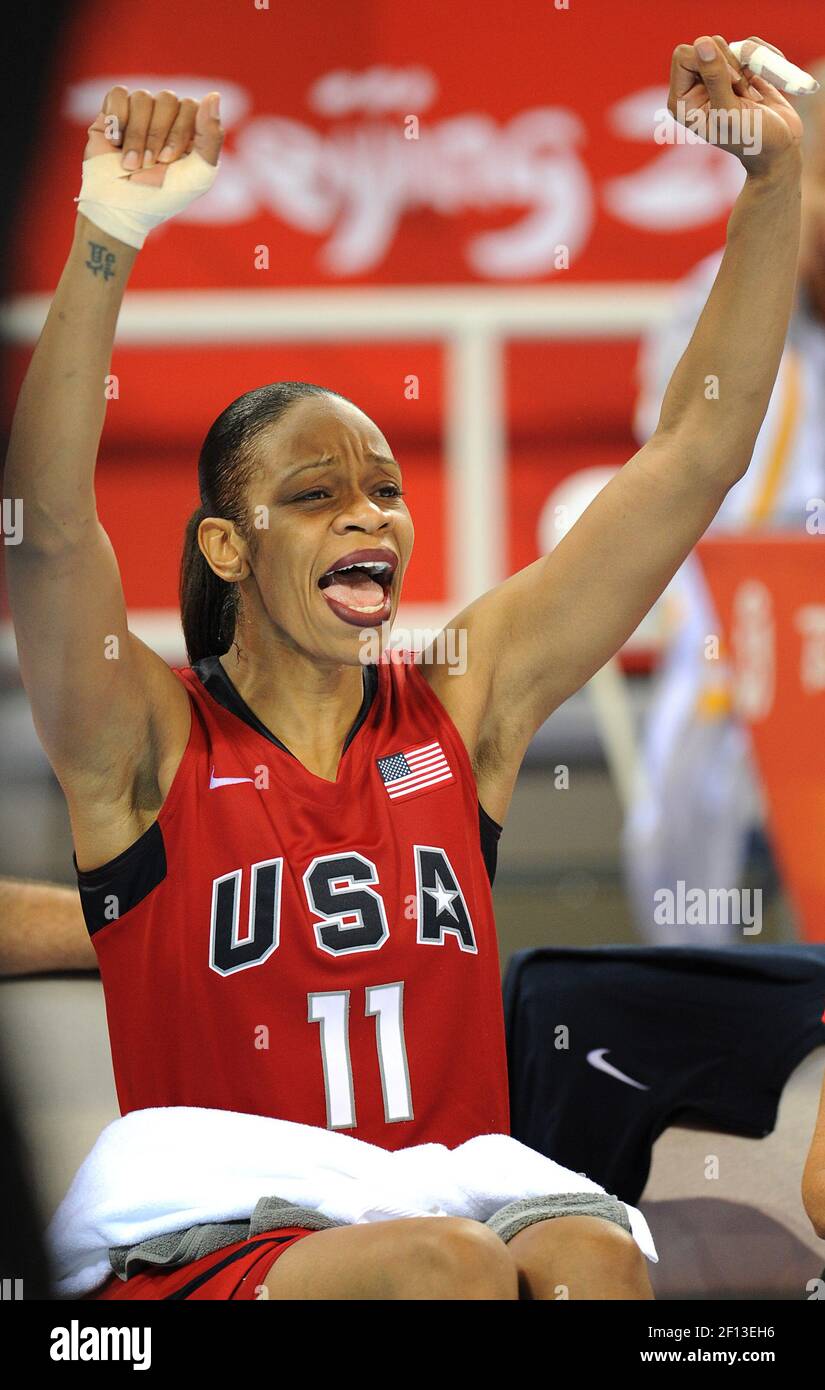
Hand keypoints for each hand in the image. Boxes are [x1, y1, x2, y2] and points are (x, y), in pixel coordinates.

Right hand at [83, 86, 223, 186]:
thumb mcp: (198, 176)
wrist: (119, 207)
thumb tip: (214, 95)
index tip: (168, 161)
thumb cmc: (162, 196)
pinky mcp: (114, 111)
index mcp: (191, 129)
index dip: (178, 132)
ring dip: (135, 135)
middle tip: (148, 164)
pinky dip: (116, 119)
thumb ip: (211, 137)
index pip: (190, 106)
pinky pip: (118, 94)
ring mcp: (141, 112)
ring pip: (142, 98)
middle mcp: (167, 116)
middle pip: (167, 99)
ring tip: (130, 163)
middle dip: (156, 136)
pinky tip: (114, 142)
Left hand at [668, 35, 802, 175]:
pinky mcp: (739, 70)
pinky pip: (749, 46)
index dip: (709, 62)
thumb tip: (702, 43)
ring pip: (729, 44)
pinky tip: (766, 83)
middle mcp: (694, 88)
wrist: (778, 149)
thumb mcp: (729, 112)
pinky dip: (764, 58)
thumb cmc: (750, 139)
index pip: (683, 56)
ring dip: (747, 66)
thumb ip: (714, 77)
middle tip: (740, 93)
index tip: (729, 84)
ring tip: (750, 96)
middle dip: (730, 64)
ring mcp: (717, 78)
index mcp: (681, 101)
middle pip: (706, 45)